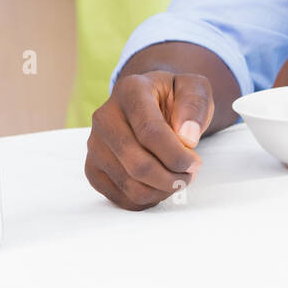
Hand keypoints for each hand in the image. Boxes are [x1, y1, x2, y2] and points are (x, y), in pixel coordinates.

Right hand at [84, 71, 212, 209]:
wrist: (154, 103)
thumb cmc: (175, 97)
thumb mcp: (195, 88)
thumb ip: (195, 106)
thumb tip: (187, 137)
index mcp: (131, 91)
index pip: (151, 132)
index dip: (176, 155)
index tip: (195, 162)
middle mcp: (105, 116)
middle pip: (138, 164)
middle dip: (171, 178)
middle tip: (189, 175)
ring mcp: (95, 144)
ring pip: (130, 185)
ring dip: (162, 190)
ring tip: (178, 179)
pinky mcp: (92, 168)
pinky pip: (119, 197)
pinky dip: (146, 199)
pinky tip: (160, 185)